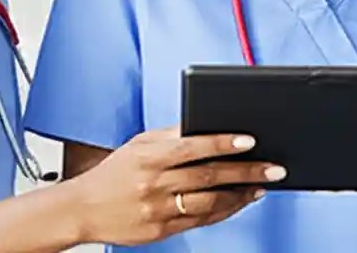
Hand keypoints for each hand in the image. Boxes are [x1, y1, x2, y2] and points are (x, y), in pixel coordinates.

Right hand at [70, 126, 284, 245]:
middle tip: (274, 168)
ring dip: (240, 195)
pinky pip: (200, 220)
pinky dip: (224, 211)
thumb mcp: (139, 144)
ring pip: (209, 202)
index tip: (250, 141)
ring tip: (261, 185)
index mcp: (149, 157)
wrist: (82, 209)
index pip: (193, 147)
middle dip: (246, 172)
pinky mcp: (161, 231)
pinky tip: (239, 202)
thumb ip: (172, 135)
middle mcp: (154, 184)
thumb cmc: (115, 172)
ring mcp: (158, 210)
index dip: (224, 143)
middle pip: (209, 176)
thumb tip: (207, 126)